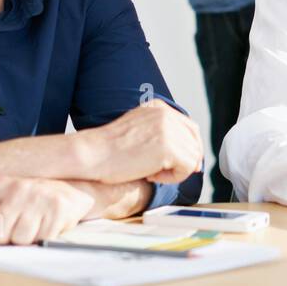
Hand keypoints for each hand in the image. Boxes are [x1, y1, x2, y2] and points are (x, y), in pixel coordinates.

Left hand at [0, 176, 97, 244]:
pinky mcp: (58, 208)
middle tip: (19, 226)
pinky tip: (48, 225)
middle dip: (8, 238)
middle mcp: (17, 187)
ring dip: (27, 239)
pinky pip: (42, 239)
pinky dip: (44, 238)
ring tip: (34, 225)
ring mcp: (39, 196)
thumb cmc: (27, 203)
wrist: (68, 192)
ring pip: (20, 239)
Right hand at [75, 99, 203, 185]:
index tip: (183, 165)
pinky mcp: (168, 147)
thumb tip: (194, 160)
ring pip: (192, 157)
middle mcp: (166, 114)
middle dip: (184, 161)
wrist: (91, 155)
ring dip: (175, 171)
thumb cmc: (109, 150)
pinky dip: (172, 178)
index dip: (191, 149)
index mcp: (159, 108)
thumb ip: (163, 137)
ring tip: (151, 173)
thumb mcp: (138, 132)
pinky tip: (151, 176)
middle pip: (194, 142)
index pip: (190, 128)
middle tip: (162, 172)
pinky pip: (186, 168)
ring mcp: (168, 129)